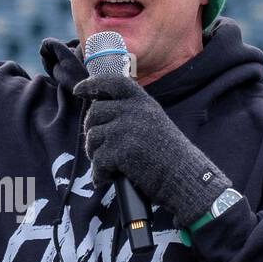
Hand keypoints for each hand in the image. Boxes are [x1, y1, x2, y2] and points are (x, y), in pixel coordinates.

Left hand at [73, 71, 232, 227]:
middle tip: (98, 148)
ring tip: (107, 165)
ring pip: (92, 138)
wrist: (183, 176)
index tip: (79, 91)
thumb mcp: (154, 121)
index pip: (112, 82)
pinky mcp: (120, 151)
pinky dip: (99, 174)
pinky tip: (106, 179)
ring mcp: (125, 130)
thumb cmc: (169, 154)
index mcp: (142, 101)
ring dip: (94, 154)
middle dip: (91, 131)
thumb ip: (131, 113)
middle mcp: (134, 111)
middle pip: (94, 113)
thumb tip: (97, 113)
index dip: (92, 84)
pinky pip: (97, 161)